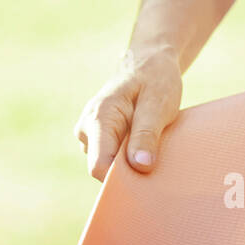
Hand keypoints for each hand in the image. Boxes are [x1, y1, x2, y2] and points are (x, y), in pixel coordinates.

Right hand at [74, 45, 183, 180]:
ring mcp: (89, 135)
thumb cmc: (155, 81)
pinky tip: (143, 144)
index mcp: (98, 119)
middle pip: (103, 170)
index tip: (147, 176)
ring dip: (130, 164)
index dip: (122, 178)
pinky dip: (128, 158)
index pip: (99, 166)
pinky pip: (111, 160)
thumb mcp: (158, 105)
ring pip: (108, 166)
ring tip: (150, 143)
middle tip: (156, 156)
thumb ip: (146, 135)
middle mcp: (86, 129)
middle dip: (128, 171)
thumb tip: (140, 167)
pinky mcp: (97, 140)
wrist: (148, 65)